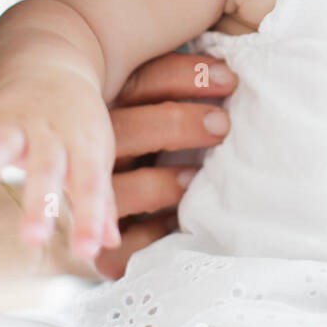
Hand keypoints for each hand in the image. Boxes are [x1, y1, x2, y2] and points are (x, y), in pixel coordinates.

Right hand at [0, 81, 119, 259]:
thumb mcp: (97, 154)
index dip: (90, 216)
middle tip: (33, 239)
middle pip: (47, 165)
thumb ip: (102, 200)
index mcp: (84, 142)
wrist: (52, 66)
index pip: (91, 182)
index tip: (87, 250)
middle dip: (39, 203)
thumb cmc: (77, 122)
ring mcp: (15, 122)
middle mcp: (50, 130)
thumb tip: (111, 243)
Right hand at [95, 50, 236, 279]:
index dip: (182, 76)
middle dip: (176, 123)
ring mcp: (94, 206)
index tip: (229, 77)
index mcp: (111, 113)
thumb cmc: (155, 158)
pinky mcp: (106, 255)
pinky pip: (127, 246)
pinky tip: (178, 227)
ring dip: (161, 183)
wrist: (103, 230)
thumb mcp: (160, 116)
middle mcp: (96, 156)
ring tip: (196, 178)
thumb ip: (182, 94)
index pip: (139, 84)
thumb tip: (231, 71)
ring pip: (120, 190)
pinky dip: (153, 236)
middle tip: (222, 124)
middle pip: (126, 131)